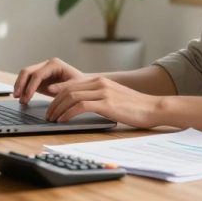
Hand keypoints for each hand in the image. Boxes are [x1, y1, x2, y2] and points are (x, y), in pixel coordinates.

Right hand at [13, 58, 86, 103]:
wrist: (82, 86)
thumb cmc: (80, 85)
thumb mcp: (74, 86)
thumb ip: (63, 87)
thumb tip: (50, 88)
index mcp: (54, 64)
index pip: (38, 74)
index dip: (31, 86)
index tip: (27, 97)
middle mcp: (46, 66)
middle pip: (27, 71)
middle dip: (21, 84)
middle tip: (18, 97)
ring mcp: (41, 71)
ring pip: (25, 75)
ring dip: (19, 86)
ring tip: (18, 98)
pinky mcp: (39, 79)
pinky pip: (27, 82)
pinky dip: (23, 89)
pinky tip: (21, 98)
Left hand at [45, 76, 161, 127]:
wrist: (153, 108)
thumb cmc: (135, 107)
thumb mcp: (114, 97)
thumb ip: (98, 97)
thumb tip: (83, 105)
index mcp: (100, 80)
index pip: (72, 84)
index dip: (57, 93)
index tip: (49, 102)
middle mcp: (99, 83)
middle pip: (68, 89)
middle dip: (54, 102)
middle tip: (48, 114)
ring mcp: (103, 92)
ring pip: (71, 96)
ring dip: (58, 108)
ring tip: (52, 119)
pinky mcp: (106, 104)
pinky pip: (80, 106)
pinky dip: (68, 113)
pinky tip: (63, 120)